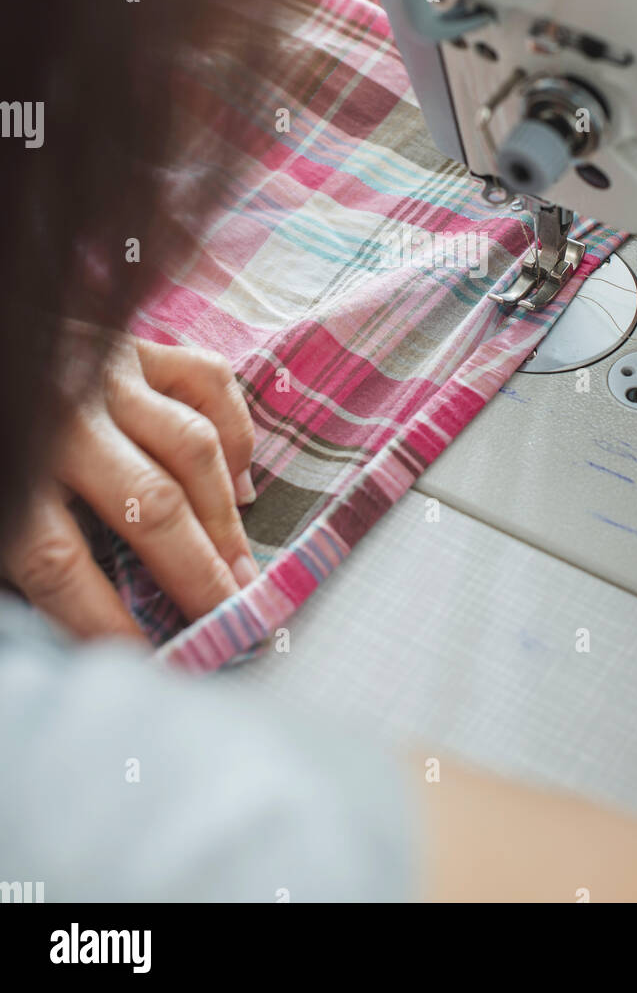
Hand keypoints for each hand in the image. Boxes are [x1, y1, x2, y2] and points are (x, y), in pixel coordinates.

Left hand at [1, 334, 258, 639]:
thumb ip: (28, 546)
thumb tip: (94, 616)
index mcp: (13, 470)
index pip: (62, 564)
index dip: (104, 621)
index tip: (145, 661)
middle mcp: (67, 419)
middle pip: (151, 507)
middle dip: (200, 574)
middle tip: (232, 619)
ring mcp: (111, 372)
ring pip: (194, 448)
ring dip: (226, 518)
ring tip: (243, 568)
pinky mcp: (138, 344)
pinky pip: (210, 381)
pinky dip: (236, 434)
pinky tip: (240, 482)